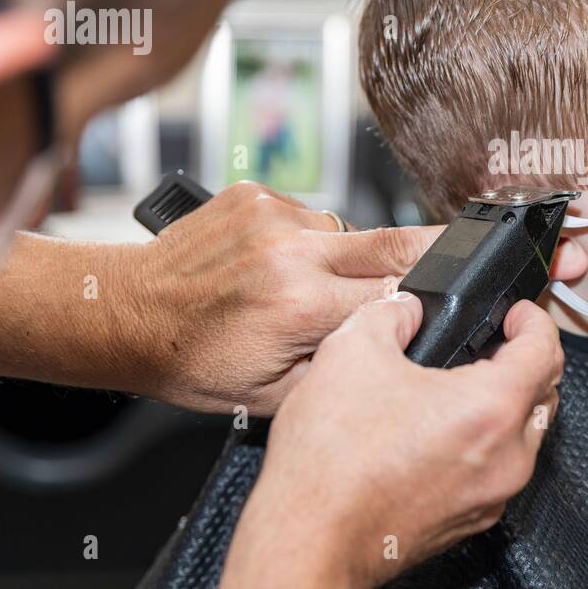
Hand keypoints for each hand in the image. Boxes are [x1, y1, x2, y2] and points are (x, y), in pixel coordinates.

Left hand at [122, 181, 442, 414]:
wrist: (128, 313)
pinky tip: (282, 261)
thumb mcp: (275, 394)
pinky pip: (314, 216)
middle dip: (433, 249)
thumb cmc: (191, 359)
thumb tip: (392, 343)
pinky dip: (311, 239)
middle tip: (459, 251)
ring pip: (352, 231)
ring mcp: (273, 216)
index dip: (419, 303)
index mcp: (299, 306)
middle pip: (397, 241)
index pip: (397, 295)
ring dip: (349, 256)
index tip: (429, 307)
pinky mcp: (258, 194)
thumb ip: (341, 366)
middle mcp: (290, 252)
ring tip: (312, 283)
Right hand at [219, 292, 563, 588]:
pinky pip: (499, 469)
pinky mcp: (471, 520)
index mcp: (492, 408)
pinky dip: (486, 442)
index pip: (544, 349)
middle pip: (544, 393)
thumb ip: (391, 312)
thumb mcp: (352, 350)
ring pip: (525, 435)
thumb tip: (407, 307)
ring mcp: (493, 495)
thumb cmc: (332, 461)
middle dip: (524, 360)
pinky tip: (441, 429)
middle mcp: (507, 457)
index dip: (533, 319)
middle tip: (490, 342)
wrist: (309, 538)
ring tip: (462, 383)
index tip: (516, 311)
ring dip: (508, 403)